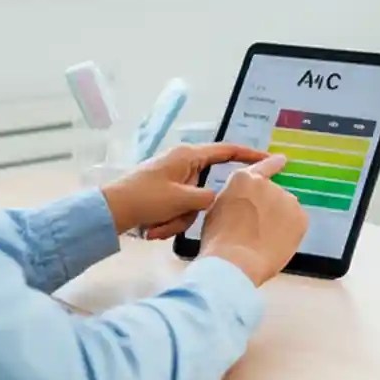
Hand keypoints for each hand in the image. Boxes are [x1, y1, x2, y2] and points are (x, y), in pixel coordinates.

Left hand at [101, 144, 268, 238]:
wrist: (110, 211)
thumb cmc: (146, 198)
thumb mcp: (183, 200)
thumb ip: (208, 198)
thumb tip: (217, 200)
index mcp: (188, 155)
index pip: (226, 151)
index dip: (249, 155)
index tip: (269, 159)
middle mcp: (182, 163)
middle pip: (206, 188)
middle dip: (191, 210)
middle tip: (175, 217)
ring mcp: (172, 179)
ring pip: (191, 204)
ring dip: (177, 220)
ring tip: (157, 226)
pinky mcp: (163, 193)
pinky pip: (177, 210)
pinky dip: (168, 222)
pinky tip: (152, 228)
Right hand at [199, 156, 308, 286]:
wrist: (236, 262)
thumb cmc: (219, 240)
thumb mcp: (218, 208)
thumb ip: (236, 197)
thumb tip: (244, 200)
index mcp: (244, 179)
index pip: (263, 165)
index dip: (273, 163)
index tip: (282, 160)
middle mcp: (268, 184)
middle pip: (273, 193)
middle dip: (268, 207)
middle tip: (256, 229)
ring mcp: (286, 200)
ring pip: (285, 208)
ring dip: (279, 219)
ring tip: (263, 240)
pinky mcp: (300, 217)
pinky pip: (296, 222)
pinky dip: (289, 232)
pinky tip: (275, 244)